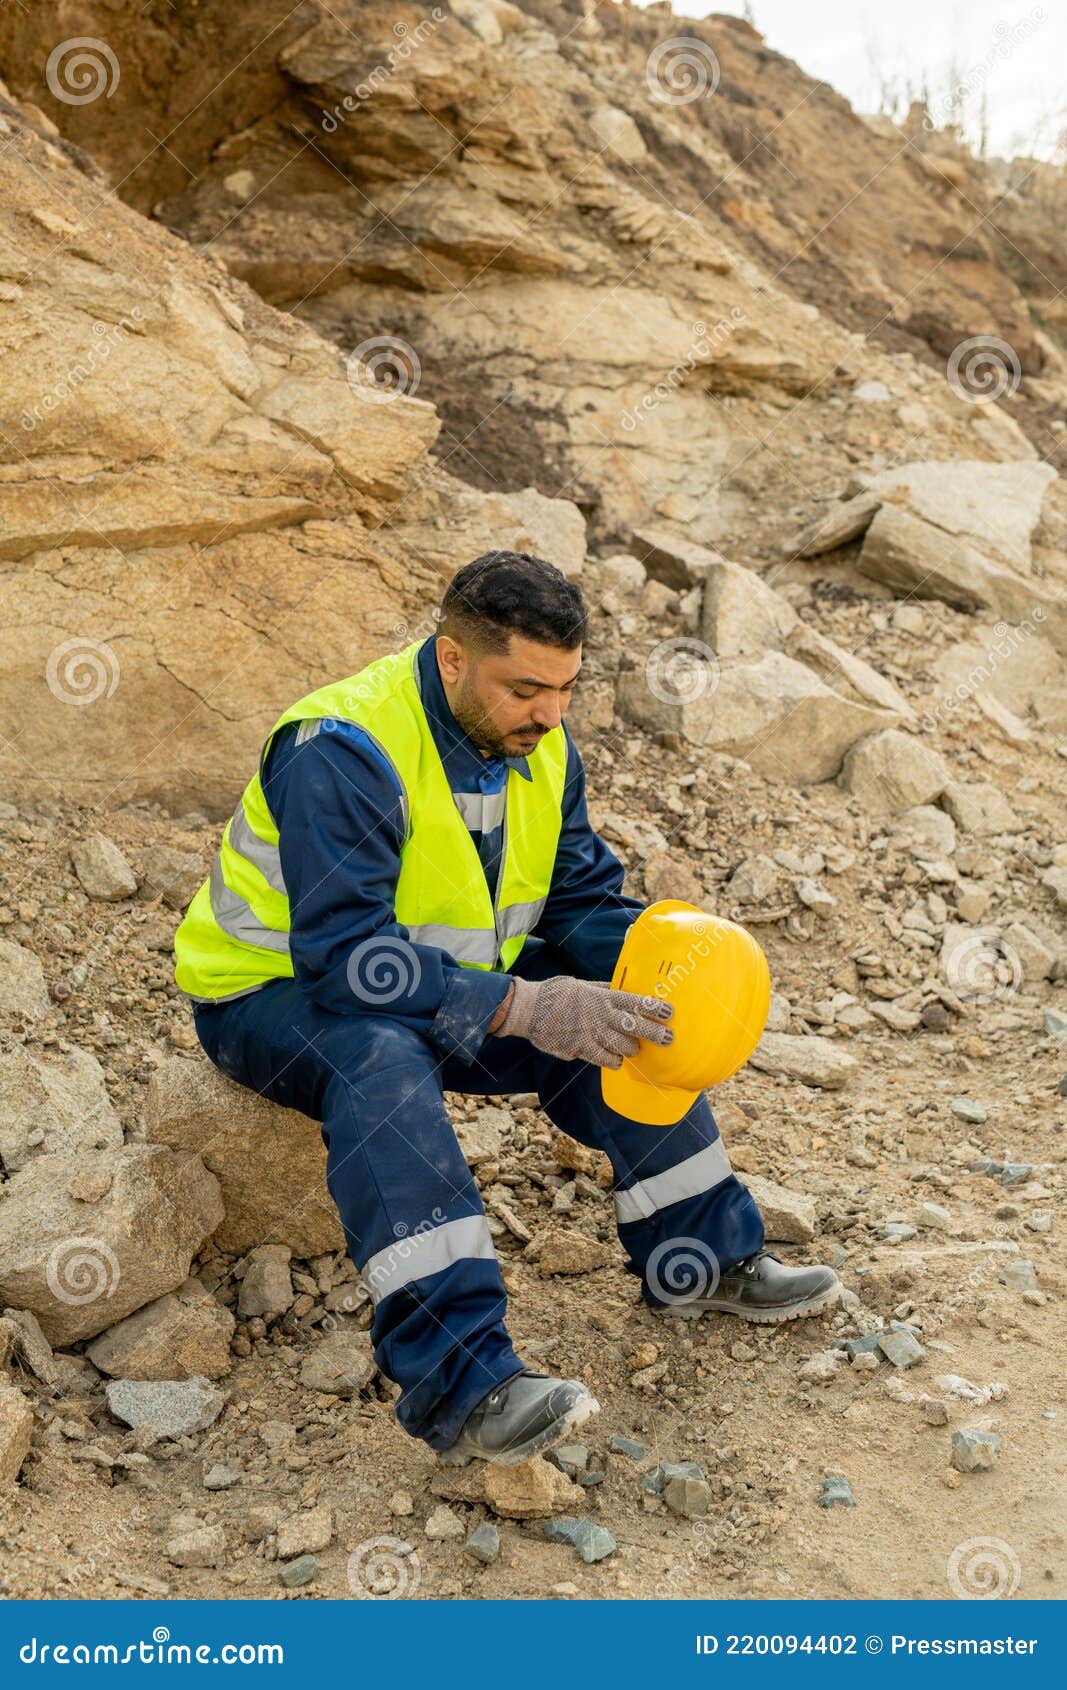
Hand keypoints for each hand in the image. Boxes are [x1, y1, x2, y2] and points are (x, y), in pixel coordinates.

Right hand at [494, 974, 672, 1066]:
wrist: (528, 1009)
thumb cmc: (554, 993)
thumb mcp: (581, 984)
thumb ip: (602, 989)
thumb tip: (620, 986)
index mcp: (602, 997)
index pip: (635, 1001)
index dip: (654, 1008)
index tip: (669, 1012)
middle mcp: (600, 1015)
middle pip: (635, 1027)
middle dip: (655, 1034)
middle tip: (668, 1039)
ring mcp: (591, 1034)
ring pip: (623, 1047)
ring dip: (632, 1050)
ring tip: (634, 1049)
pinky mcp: (580, 1049)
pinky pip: (605, 1060)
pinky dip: (613, 1061)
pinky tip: (616, 1059)